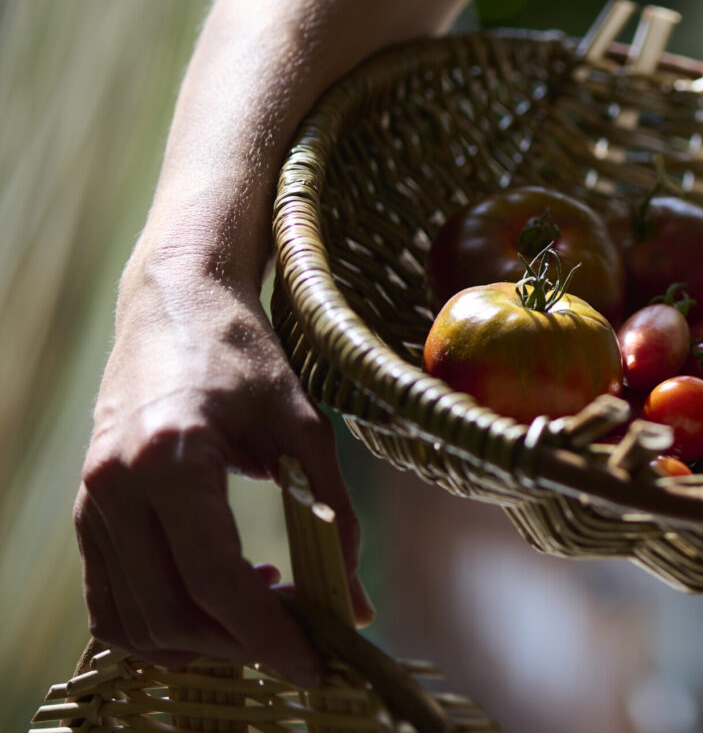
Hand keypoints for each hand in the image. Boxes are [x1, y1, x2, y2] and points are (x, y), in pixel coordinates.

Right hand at [74, 251, 371, 685]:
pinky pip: (111, 598)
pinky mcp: (86, 509)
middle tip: (299, 637)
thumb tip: (353, 603)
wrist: (174, 301)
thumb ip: (331, 513)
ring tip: (266, 610)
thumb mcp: (304, 426)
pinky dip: (164, 620)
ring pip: (134, 619)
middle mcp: (117, 487)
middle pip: (171, 613)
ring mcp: (91, 501)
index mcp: (173, 459)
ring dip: (201, 639)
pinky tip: (221, 593)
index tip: (314, 663)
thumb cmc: (244, 354)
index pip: (215, 579)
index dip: (268, 634)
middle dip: (240, 644)